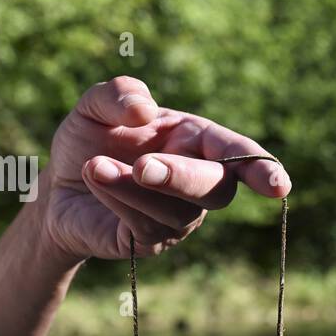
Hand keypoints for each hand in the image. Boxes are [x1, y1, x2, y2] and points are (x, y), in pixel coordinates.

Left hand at [38, 76, 290, 262]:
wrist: (57, 186)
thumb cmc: (90, 141)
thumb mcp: (94, 106)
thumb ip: (117, 93)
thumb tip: (144, 110)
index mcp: (200, 141)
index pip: (240, 155)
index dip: (262, 169)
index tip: (277, 185)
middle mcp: (200, 181)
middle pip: (216, 190)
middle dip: (182, 178)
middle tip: (143, 166)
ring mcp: (180, 217)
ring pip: (177, 211)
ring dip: (131, 187)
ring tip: (95, 165)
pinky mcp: (152, 242)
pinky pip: (146, 227)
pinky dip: (117, 198)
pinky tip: (95, 179)